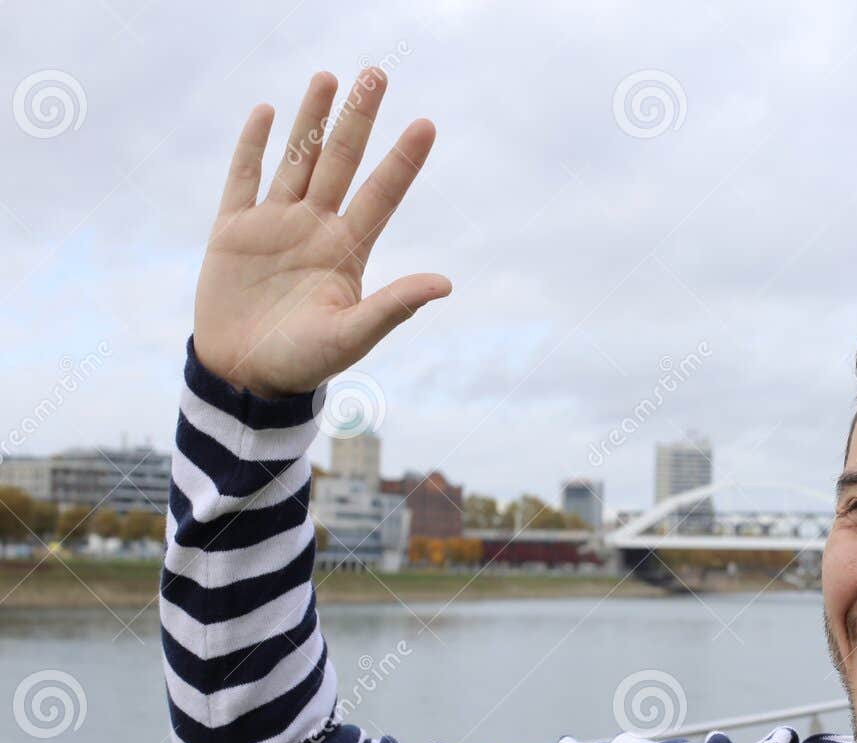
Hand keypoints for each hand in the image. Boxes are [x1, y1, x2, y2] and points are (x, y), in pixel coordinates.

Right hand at [193, 69, 450, 398]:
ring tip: (329, 78)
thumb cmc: (302, 364)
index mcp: (347, 251)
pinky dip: (254, 146)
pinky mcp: (232, 231)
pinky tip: (267, 112)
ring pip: (296, 159)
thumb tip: (446, 284)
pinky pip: (244, 179)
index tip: (426, 125)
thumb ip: (394, 306)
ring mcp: (274, 225)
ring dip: (312, 120)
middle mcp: (315, 229)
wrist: (243, 377)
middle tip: (376, 74)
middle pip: (341, 162)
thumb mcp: (351, 336)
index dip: (403, 160)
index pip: (381, 194)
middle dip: (358, 119)